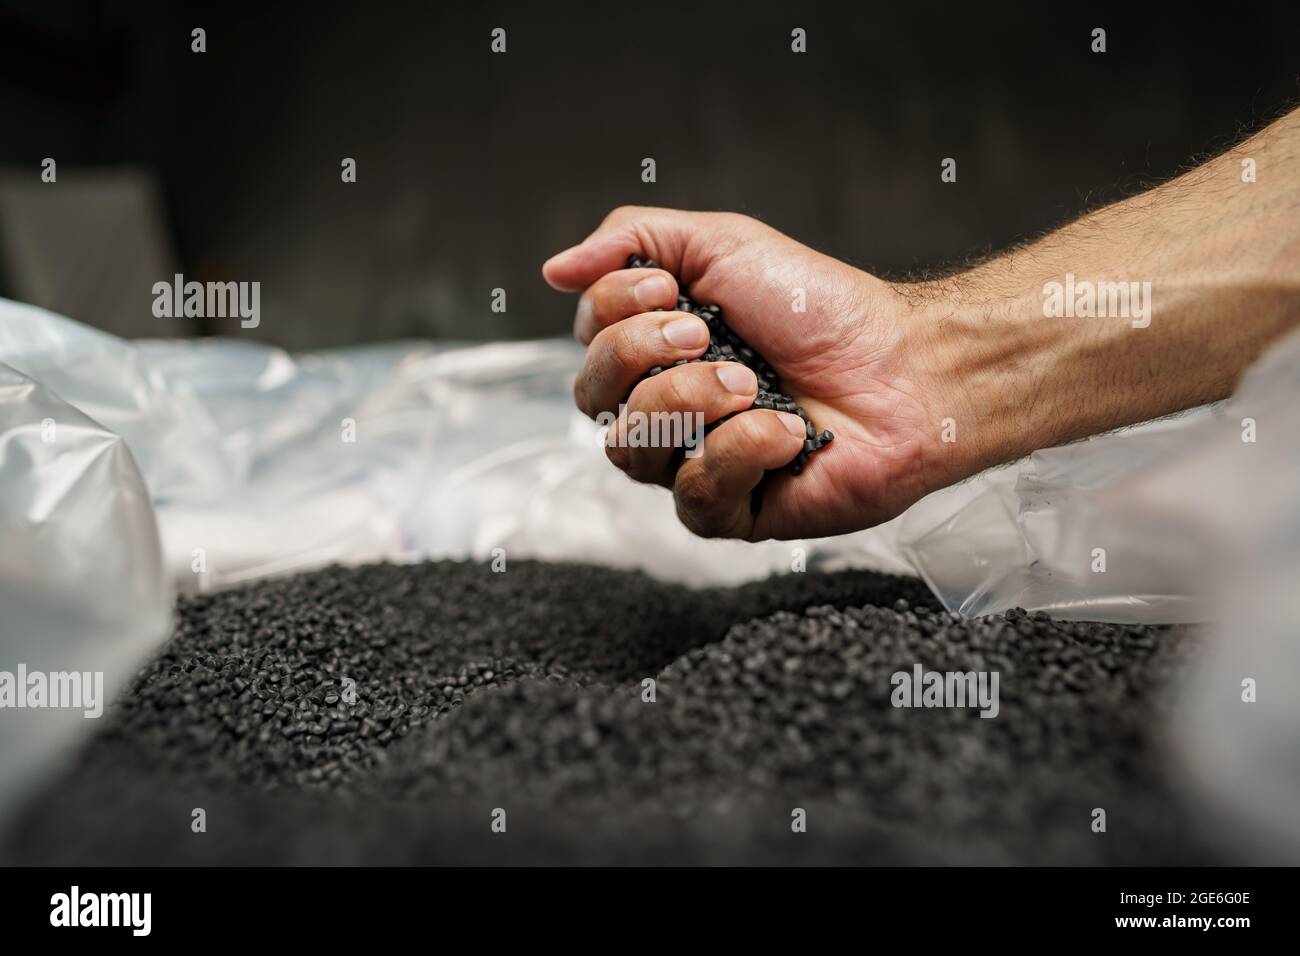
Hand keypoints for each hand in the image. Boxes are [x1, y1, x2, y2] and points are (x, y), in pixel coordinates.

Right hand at [542, 207, 949, 540]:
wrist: (904, 365)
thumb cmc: (819, 308)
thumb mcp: (721, 244)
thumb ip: (633, 240)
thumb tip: (554, 268)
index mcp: (657, 351)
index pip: (586, 343)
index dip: (613, 313)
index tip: (672, 289)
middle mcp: (666, 410)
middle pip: (591, 399)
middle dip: (643, 355)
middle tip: (708, 334)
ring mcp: (694, 463)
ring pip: (630, 451)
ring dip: (690, 401)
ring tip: (752, 382)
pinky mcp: (733, 512)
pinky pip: (693, 496)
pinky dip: (738, 451)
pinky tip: (785, 431)